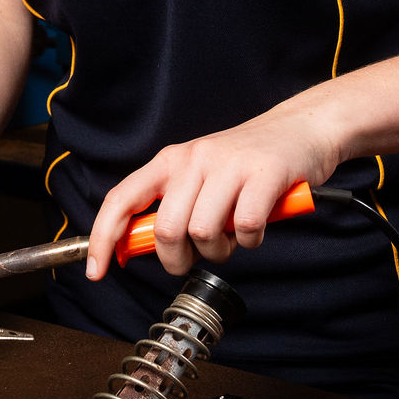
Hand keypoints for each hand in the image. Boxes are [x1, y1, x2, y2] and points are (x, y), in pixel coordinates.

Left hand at [84, 103, 342, 280]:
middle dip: (178, 259)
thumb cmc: (246, 160)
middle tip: (198, 255)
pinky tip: (257, 226)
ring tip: (233, 235)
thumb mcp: (199, 174)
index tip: (97, 270)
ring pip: (204, 233)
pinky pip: (246, 228)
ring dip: (220, 251)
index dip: (103, 238)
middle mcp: (195, 159)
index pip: (121, 200)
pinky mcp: (265, 175)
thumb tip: (138, 245)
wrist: (301, 128)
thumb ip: (171, 204)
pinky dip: (251, 240)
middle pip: (166, 230)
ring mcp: (230, 166)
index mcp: (171, 160)